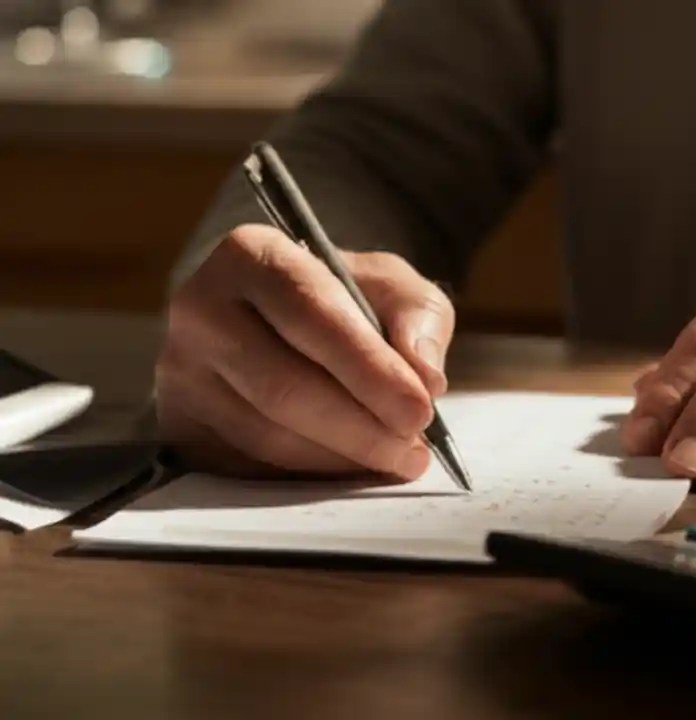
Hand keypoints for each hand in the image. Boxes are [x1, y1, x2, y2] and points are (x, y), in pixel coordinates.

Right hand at [156, 224, 453, 479]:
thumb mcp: (391, 287)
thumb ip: (419, 319)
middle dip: (361, 427)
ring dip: (341, 458)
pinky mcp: (178, 426)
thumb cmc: (344, 301)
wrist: (280, 324)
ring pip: (266, 434)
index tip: (420, 409)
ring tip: (397, 460)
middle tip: (415, 448)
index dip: (369, 368)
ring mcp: (180, 372)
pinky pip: (249, 467)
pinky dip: (311, 477)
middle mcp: (200, 309)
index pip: (310, 313)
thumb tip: (426, 377)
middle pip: (284, 385)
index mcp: (251, 256)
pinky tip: (353, 470)